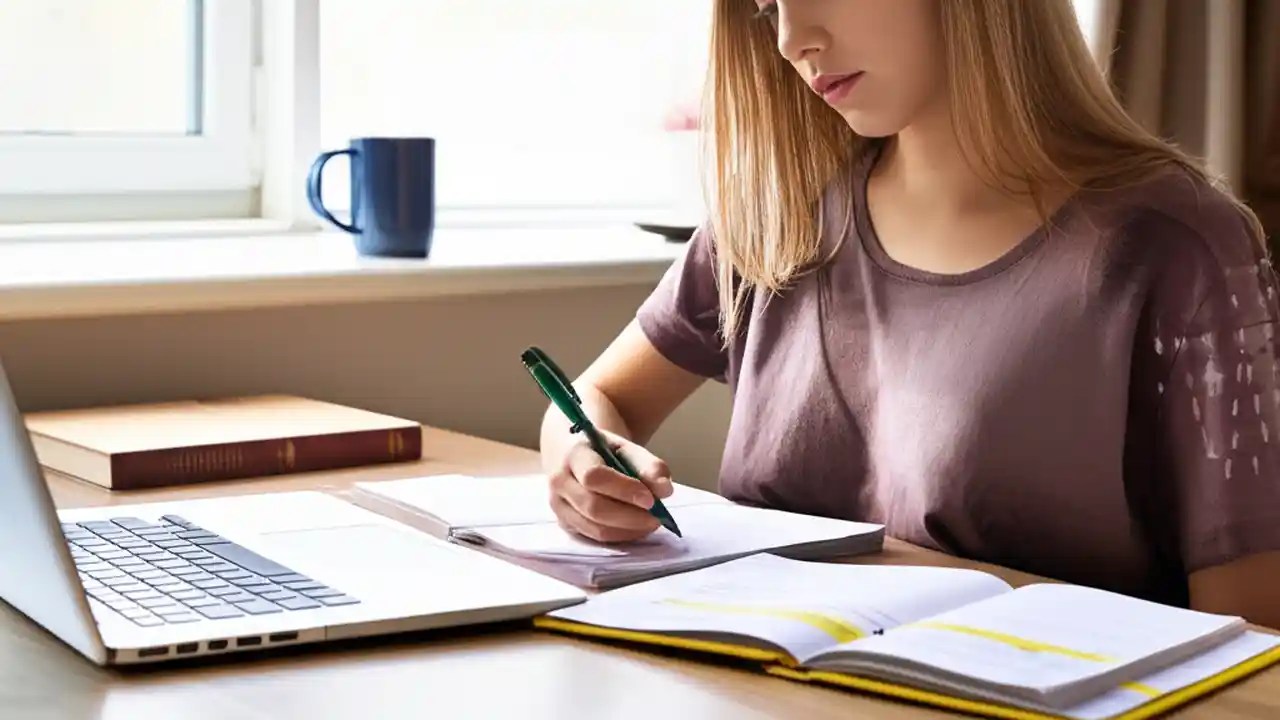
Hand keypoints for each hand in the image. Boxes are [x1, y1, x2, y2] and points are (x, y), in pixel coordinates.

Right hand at [548, 430, 674, 542]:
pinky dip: (621, 536)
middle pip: (593, 507)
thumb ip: (648, 465)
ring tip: (652, 522)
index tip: (651, 499)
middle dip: (630, 516)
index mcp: (573, 454)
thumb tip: (665, 490)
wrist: (573, 454)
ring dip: (629, 529)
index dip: (624, 490)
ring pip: (595, 528)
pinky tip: (637, 528)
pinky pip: (595, 537)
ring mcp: (559, 506)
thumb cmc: (603, 450)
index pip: (594, 476)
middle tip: (658, 516)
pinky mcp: (566, 524)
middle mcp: (559, 482)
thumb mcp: (626, 448)